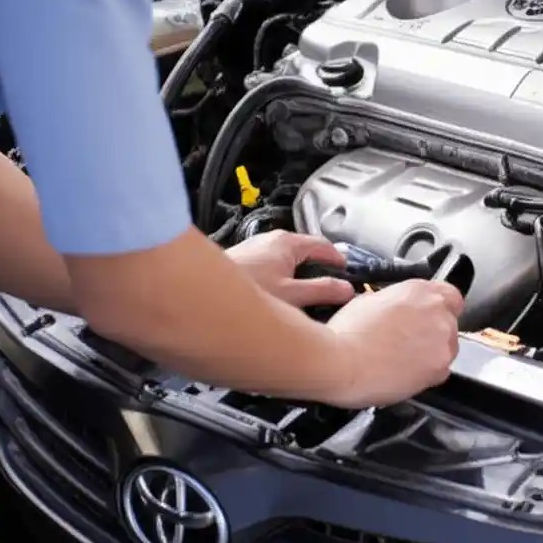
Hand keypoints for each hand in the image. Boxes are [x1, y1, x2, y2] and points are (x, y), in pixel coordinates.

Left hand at [225, 230, 353, 307]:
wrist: (194, 295)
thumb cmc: (242, 289)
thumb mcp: (292, 295)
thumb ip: (323, 291)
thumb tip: (346, 289)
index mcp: (287, 243)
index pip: (325, 246)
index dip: (340, 262)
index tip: (348, 276)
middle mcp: (270, 241)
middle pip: (305, 254)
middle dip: (318, 272)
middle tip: (329, 291)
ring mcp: (255, 251)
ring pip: (286, 264)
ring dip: (297, 279)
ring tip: (303, 300)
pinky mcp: (242, 264)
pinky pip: (271, 270)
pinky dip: (280, 283)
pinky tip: (277, 300)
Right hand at [325, 280, 463, 407]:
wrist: (341, 362)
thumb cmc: (347, 332)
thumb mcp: (369, 300)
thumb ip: (395, 302)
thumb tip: (397, 310)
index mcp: (420, 290)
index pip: (450, 296)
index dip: (440, 308)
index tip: (430, 318)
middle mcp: (437, 311)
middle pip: (450, 323)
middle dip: (433, 333)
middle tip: (408, 343)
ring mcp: (442, 339)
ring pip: (447, 348)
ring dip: (431, 353)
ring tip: (402, 361)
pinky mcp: (440, 366)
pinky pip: (441, 371)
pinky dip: (426, 374)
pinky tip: (403, 373)